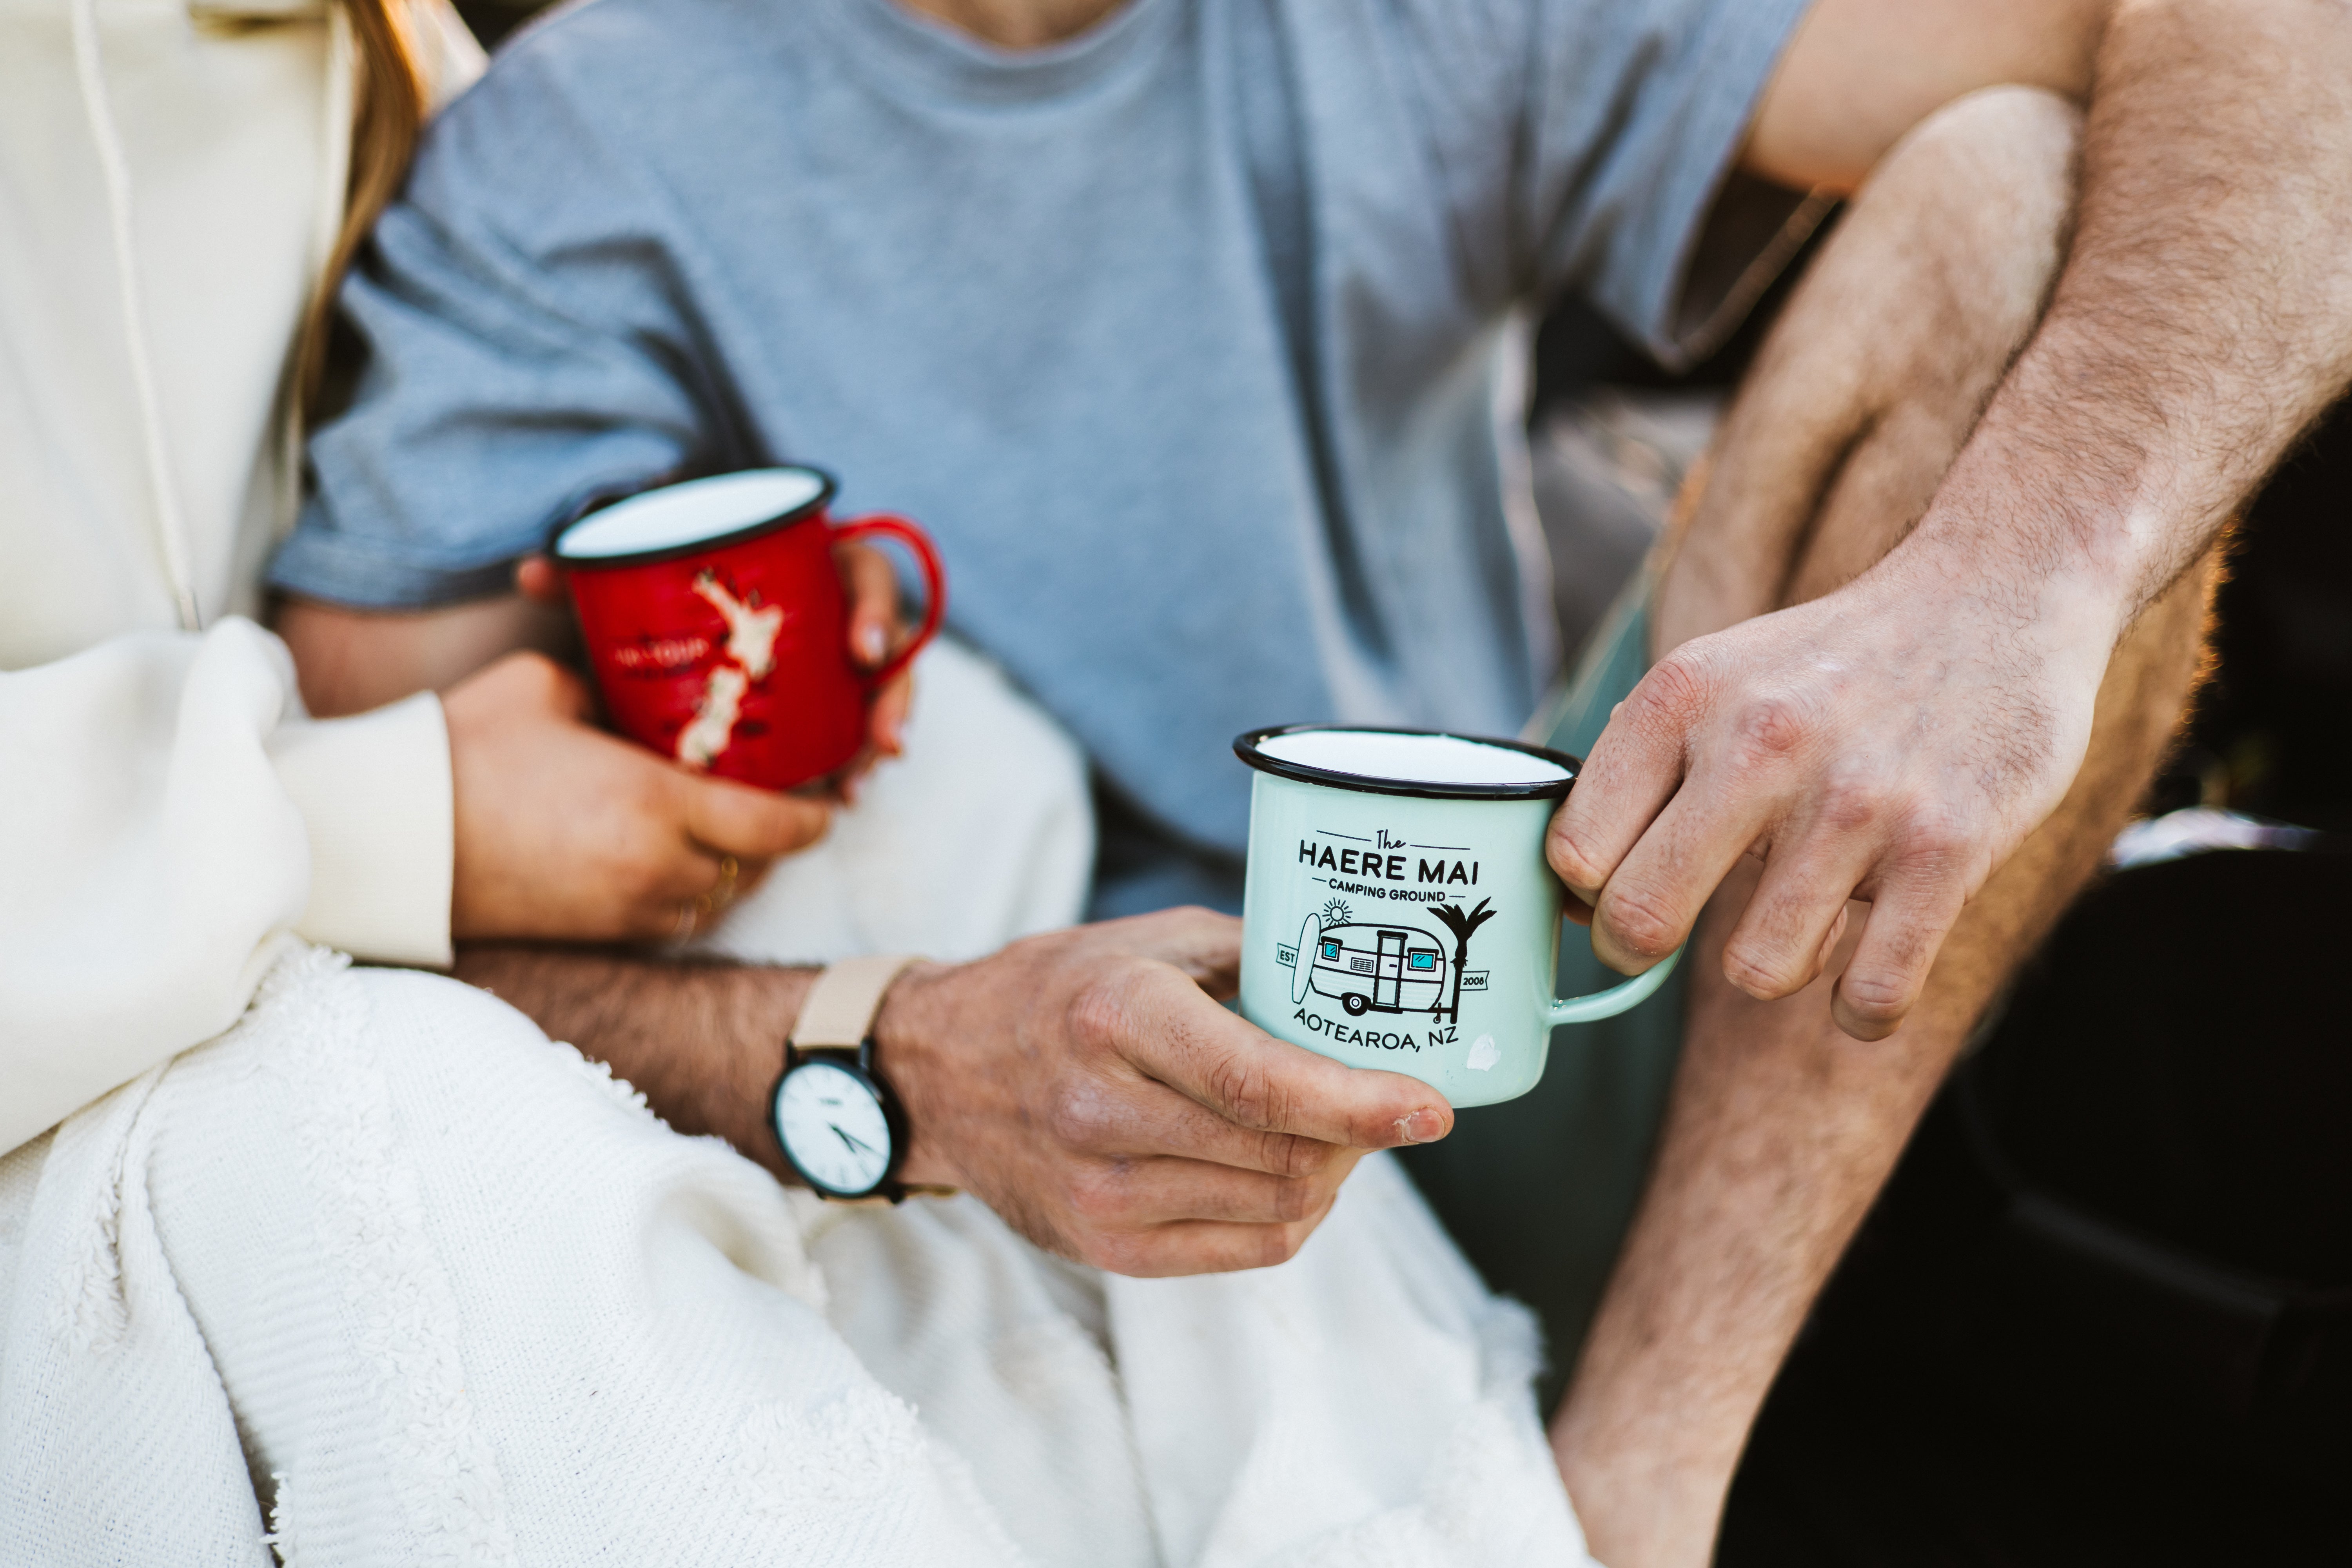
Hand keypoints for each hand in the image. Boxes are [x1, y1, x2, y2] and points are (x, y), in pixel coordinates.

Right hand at [443, 651, 830, 940]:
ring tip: (722, 834)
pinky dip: (683, 896)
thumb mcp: (547, 686)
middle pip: (752, 868)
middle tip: (772, 806)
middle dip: (770, 841)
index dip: (812, 817)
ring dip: (727, 872)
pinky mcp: (596, 934)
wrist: (396, 834)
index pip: (775, 827)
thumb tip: (635, 694)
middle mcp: (655, 865)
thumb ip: (609, 689)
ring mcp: (626, 909)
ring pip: (714, 900)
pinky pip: (669, 922)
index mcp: (657, 803)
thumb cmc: (466, 749)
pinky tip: (669, 861)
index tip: (827, 801)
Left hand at [515, 539, 913, 801]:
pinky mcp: (828, 708)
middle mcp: (828, 612)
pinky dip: (854, 764)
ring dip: (880, 734)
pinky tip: (842, 795)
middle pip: (887, 641)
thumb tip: (536, 572)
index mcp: (801, 563)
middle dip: (894, 690)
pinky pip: (858, 732)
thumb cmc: (653, 607)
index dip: (874, 605)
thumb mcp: (625, 593)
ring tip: (857, 783)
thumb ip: (589, 578)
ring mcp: (835, 664)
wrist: (654, 644)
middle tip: (881, 735)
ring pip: (881, 692)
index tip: (859, 651)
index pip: (861, 569)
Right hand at [874, 907, 1454, 1275]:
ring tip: (1331, 1129)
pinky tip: (1289, 1171)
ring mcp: (1098, 1191)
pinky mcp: (1103, 1245)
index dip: (1359, 1103)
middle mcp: (1101, 1111)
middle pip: (1283, 1157)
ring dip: (1332, 1173)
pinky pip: (1247, 1249)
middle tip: (1386, 1103)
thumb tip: (1371, 987)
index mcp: (1118, 1017)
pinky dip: (1294, 1214)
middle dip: (1358, 1135)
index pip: (1261, 1084)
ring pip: (1277, 1208)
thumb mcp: (1155, 941)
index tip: (1430, 1107)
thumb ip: (1260, 960)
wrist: (941, 1070)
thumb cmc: (1062, 990)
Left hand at [1546, 537, 2105, 1040]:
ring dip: (1775, 965)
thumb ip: (1641, 766)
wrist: (1996, 592)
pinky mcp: (1948, 849)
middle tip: (1669, 934)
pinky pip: (1873, 993)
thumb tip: (1570, 887)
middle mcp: (1760, 745)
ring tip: (1805, 918)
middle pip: (1641, 918)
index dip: (1585, 895)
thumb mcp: (1715, 673)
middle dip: (1641, 949)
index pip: (1576, 848)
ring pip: (1758, 970)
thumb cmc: (1835, 660)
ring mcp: (1857, 801)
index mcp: (1684, 698)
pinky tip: (1865, 971)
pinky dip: (1862, 1007)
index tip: (1615, 894)